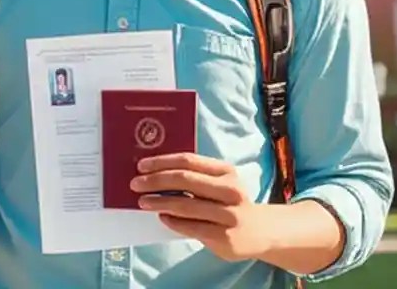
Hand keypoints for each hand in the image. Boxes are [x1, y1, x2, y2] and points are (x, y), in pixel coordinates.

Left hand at [130, 152, 268, 261]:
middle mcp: (230, 190)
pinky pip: (191, 226)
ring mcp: (228, 214)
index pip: (189, 160)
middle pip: (185, 180)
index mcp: (226, 171)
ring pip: (185, 205)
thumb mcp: (220, 183)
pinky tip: (161, 216)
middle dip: (156, 181)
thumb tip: (156, 171)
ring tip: (143, 201)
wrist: (261, 231)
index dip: (162, 162)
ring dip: (159, 201)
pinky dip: (173, 221)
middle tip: (136, 183)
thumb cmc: (230, 202)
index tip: (142, 165)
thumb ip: (196, 176)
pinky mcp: (224, 236)